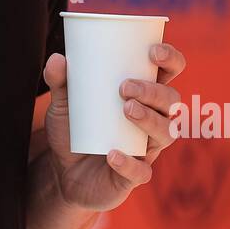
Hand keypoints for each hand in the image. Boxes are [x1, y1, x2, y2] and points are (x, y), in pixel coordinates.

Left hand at [39, 43, 186, 211]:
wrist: (62, 174)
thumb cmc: (74, 130)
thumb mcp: (63, 103)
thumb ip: (59, 81)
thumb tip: (57, 59)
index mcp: (143, 97)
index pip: (169, 73)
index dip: (171, 60)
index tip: (152, 52)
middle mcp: (152, 120)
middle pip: (172, 102)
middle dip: (154, 91)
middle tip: (125, 87)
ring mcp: (146, 149)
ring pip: (167, 133)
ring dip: (150, 119)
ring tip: (126, 109)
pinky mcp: (133, 176)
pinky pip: (141, 172)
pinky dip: (129, 163)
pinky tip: (112, 154)